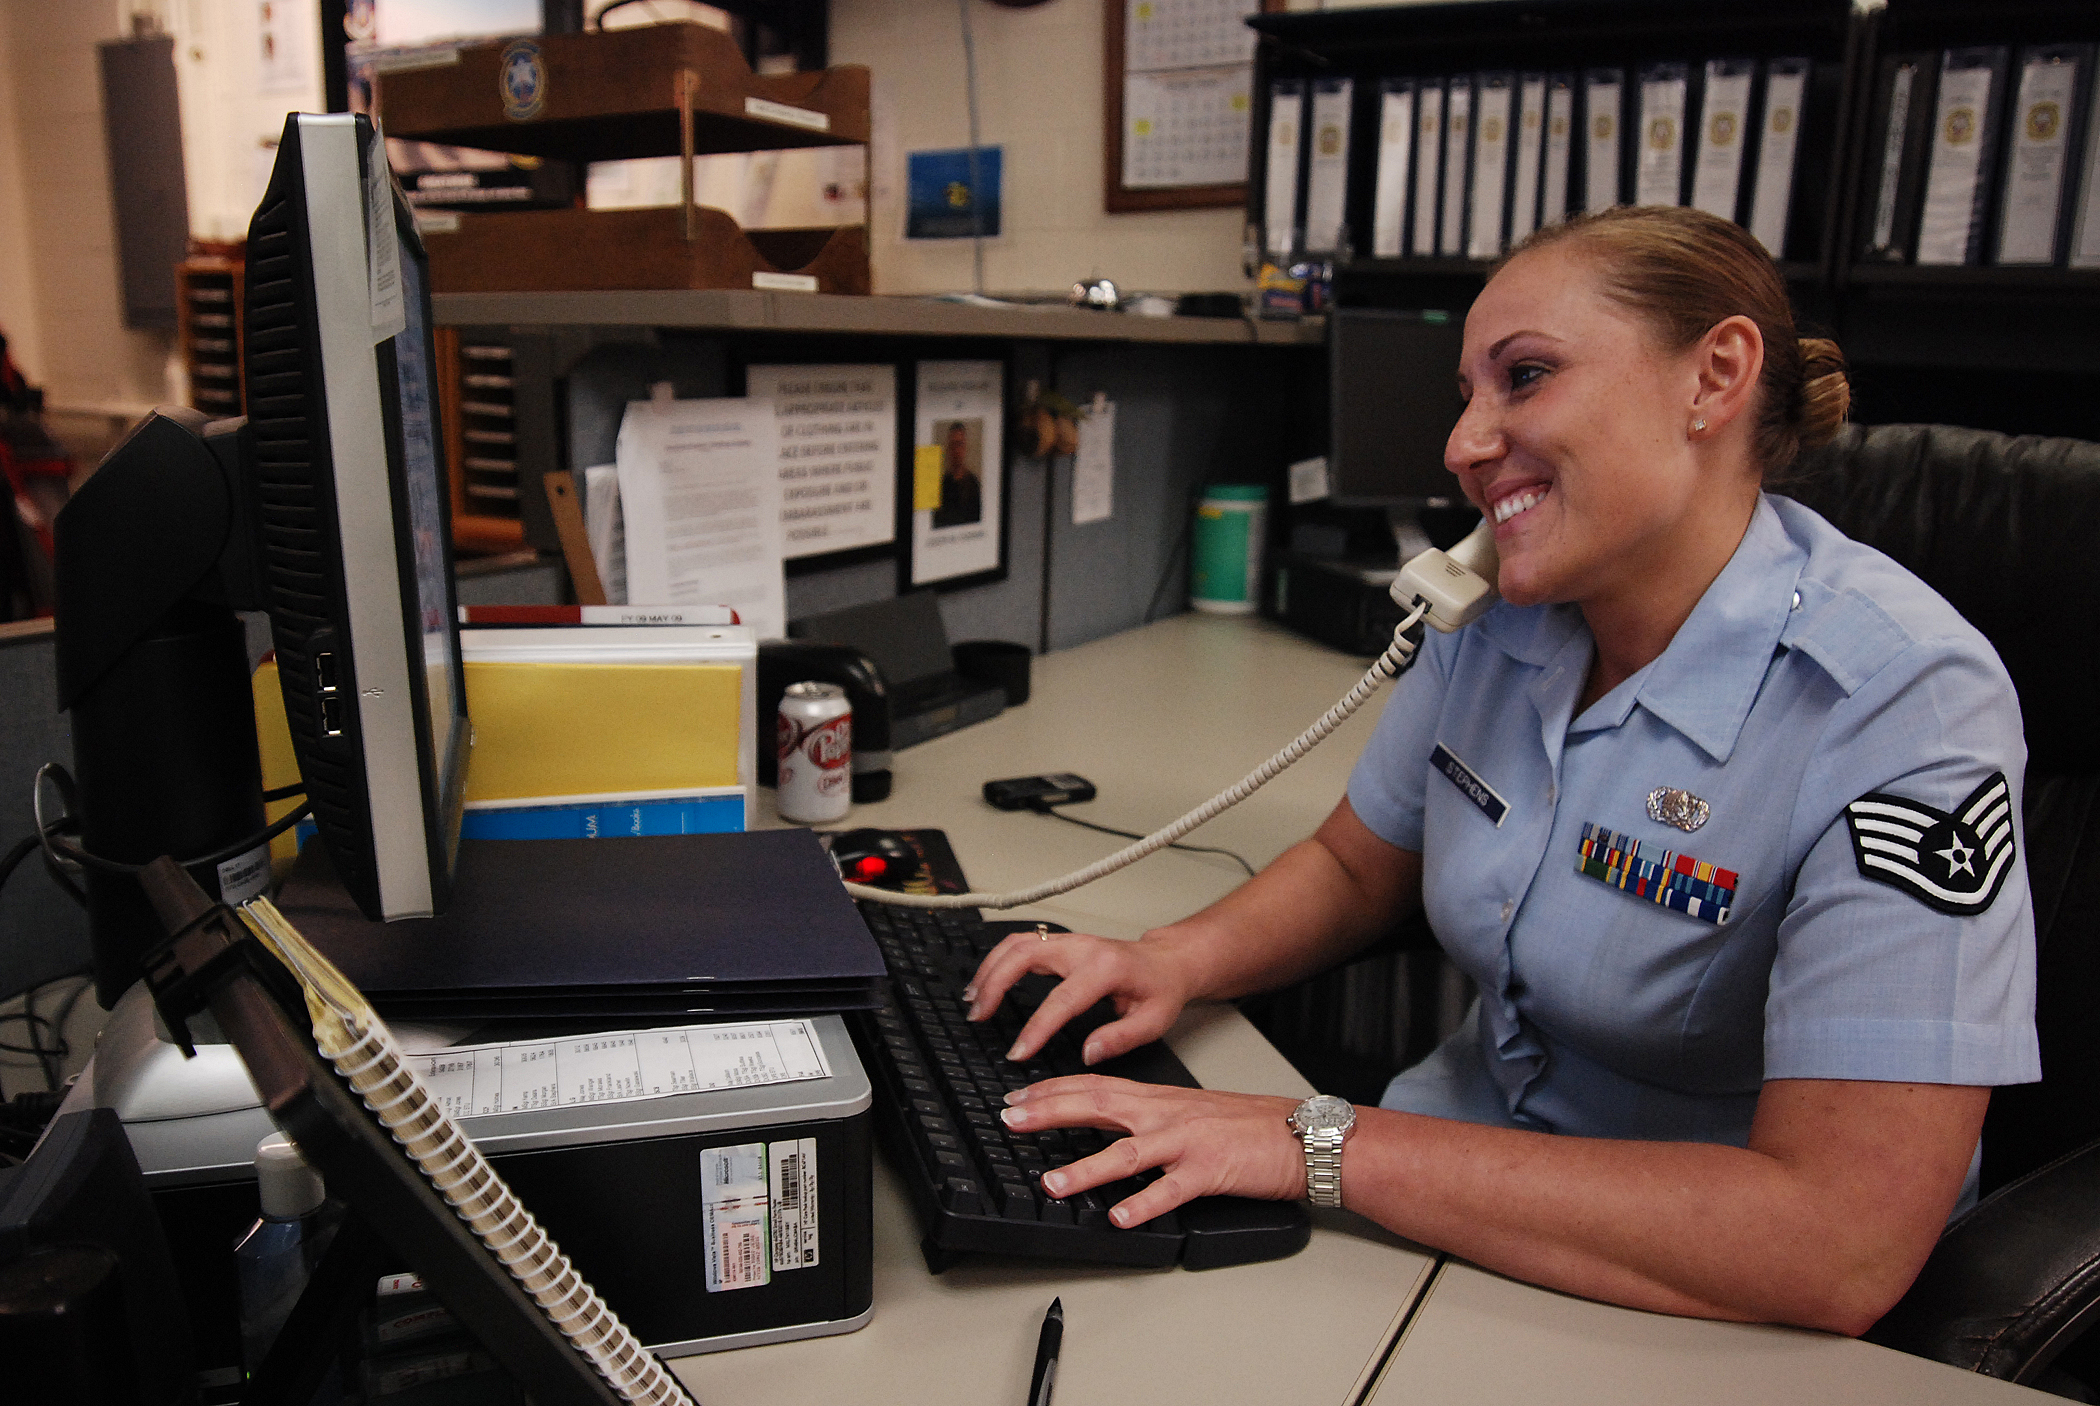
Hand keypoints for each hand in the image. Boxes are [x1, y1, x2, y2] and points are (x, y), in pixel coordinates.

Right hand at [964, 928, 1196, 1064]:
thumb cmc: (1160, 990)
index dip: (1036, 1028)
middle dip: (995, 984)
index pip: (1062, 999)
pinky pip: (1021, 943)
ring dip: (989, 969)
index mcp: (1106, 969)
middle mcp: (1083, 949)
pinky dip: (997, 960)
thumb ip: (1120, 1038)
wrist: (1167, 961)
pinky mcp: (1061, 942)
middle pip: (1025, 955)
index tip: (1018, 1052)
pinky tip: (985, 982)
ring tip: (973, 1001)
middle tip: (978, 1016)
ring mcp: (1069, 941)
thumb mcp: (1154, 1021)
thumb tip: (1087, 1053)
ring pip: (1017, 943)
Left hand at [998, 1075, 1307, 1225]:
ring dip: (1084, 1168)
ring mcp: (1185, 1143)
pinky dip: (1142, 1204)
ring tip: (1051, 1183)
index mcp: (1158, 1099)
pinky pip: (1170, 1191)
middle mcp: (1165, 1115)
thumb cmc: (1246, 1125)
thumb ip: (1148, 1113)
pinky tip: (1119, 1217)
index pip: (1094, 1086)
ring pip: (1126, 1154)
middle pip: (1097, 1106)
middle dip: (1049, 1113)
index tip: (1017, 1096)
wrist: (1297, 1134)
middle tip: (1011, 1119)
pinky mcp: (1208, 1172)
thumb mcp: (1188, 1108)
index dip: (1051, 1090)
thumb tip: (1108, 1121)